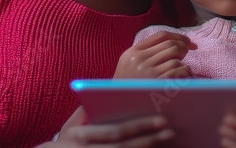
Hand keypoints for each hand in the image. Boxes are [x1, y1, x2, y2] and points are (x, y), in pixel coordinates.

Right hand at [39, 106, 174, 146]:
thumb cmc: (66, 141)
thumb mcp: (70, 125)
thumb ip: (86, 110)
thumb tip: (107, 93)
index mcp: (81, 136)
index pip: (115, 132)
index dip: (138, 126)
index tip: (160, 119)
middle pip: (124, 147)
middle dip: (148, 138)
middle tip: (170, 130)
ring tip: (167, 139)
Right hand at [114, 31, 195, 78]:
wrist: (118, 107)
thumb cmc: (127, 86)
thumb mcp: (129, 64)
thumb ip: (145, 52)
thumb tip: (174, 43)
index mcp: (133, 52)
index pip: (161, 36)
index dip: (178, 37)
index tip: (188, 42)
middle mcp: (139, 60)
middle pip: (171, 45)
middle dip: (183, 48)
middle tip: (186, 55)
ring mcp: (148, 72)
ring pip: (176, 59)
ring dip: (182, 64)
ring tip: (180, 70)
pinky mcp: (157, 84)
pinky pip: (179, 71)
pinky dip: (185, 72)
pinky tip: (183, 77)